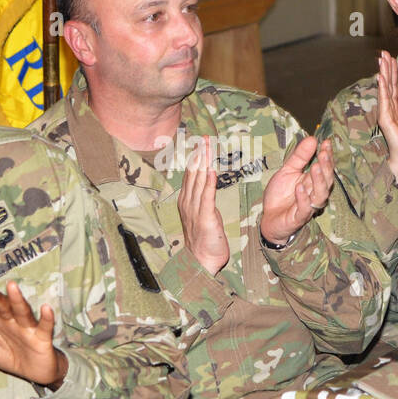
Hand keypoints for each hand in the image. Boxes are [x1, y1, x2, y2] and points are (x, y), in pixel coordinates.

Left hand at [0, 279, 66, 387]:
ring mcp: (28, 327)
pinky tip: (46, 308)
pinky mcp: (42, 338)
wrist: (34, 370)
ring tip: (12, 287)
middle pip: (2, 306)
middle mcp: (12, 319)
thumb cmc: (7, 348)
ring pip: (22, 312)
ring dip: (17, 300)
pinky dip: (46, 319)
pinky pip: (45, 328)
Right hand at [177, 139, 229, 274]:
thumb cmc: (204, 241)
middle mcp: (188, 202)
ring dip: (204, 162)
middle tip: (205, 138)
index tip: (202, 143)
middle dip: (200, 154)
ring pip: (199, 180)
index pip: (191, 174)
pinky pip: (206, 196)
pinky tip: (210, 169)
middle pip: (194, 173)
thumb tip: (209, 185)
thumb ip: (204, 199)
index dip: (197, 158)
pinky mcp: (204, 217)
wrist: (200, 261)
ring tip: (207, 147)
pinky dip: (208, 182)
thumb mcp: (203, 215)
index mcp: (187, 201)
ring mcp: (195, 209)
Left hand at [260, 135, 334, 244]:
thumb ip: (299, 157)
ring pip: (320, 194)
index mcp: (313, 181)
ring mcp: (308, 206)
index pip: (325, 167)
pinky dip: (303, 198)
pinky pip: (305, 209)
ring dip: (318, 181)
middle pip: (326, 180)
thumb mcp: (287, 171)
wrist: (268, 218)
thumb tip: (313, 139)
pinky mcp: (298, 218)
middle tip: (323, 154)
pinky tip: (299, 187)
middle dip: (326, 166)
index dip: (327, 155)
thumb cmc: (280, 195)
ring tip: (314, 167)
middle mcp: (314, 193)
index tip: (326, 142)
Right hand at [376, 50, 397, 189]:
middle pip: (387, 84)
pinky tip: (381, 78)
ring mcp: (385, 113)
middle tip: (383, 52)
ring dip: (383, 74)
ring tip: (381, 60)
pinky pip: (384, 101)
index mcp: (394, 107)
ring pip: (384, 89)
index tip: (391, 57)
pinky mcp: (385, 119)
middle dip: (386, 68)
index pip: (392, 85)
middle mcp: (388, 108)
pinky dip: (382, 89)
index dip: (392, 71)